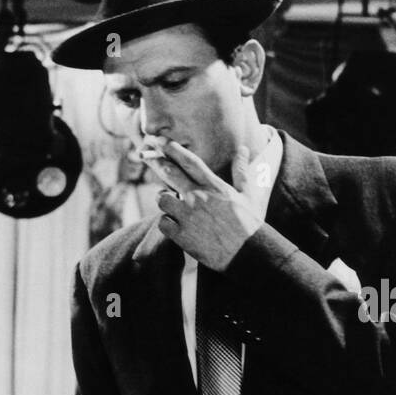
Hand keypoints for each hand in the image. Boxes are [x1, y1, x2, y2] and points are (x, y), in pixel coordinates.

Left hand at [144, 139, 262, 270]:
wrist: (247, 253)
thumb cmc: (250, 224)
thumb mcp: (250, 194)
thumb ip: (242, 171)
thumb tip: (242, 149)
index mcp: (213, 187)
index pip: (190, 162)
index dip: (174, 149)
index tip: (161, 141)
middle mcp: (198, 198)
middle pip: (170, 174)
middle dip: (156, 162)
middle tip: (145, 155)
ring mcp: (187, 216)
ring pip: (161, 199)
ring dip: (163, 199)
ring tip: (171, 203)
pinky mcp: (181, 235)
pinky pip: (162, 223)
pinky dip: (165, 223)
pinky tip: (173, 225)